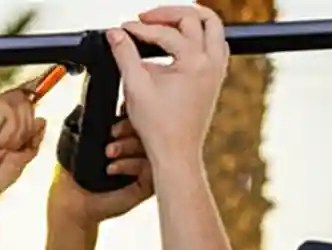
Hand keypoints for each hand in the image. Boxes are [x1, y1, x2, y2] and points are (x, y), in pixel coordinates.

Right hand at [0, 90, 47, 198]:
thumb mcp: (16, 166)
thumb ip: (30, 144)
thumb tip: (41, 120)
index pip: (23, 111)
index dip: (31, 124)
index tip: (22, 142)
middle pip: (26, 106)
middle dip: (24, 134)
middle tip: (5, 154)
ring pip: (20, 106)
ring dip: (15, 136)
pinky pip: (8, 108)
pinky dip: (6, 132)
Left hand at [48, 116, 153, 228]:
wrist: (72, 202)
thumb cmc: (75, 174)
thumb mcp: (80, 141)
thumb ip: (91, 122)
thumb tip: (94, 104)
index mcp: (126, 137)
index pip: (138, 118)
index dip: (131, 114)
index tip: (116, 115)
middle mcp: (138, 151)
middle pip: (148, 128)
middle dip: (129, 127)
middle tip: (111, 135)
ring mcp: (145, 168)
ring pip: (152, 147)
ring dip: (129, 146)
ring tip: (109, 153)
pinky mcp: (147, 185)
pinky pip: (152, 169)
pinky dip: (133, 164)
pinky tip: (114, 168)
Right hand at [105, 5, 227, 167]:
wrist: (176, 153)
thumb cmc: (159, 128)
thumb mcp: (135, 86)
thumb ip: (124, 54)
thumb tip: (116, 34)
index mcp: (194, 63)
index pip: (166, 33)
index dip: (141, 29)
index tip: (123, 31)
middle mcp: (211, 63)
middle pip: (196, 18)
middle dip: (169, 14)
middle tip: (146, 18)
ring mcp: (216, 70)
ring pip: (212, 28)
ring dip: (190, 20)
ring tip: (165, 22)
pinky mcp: (215, 79)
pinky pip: (215, 45)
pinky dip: (199, 36)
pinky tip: (181, 42)